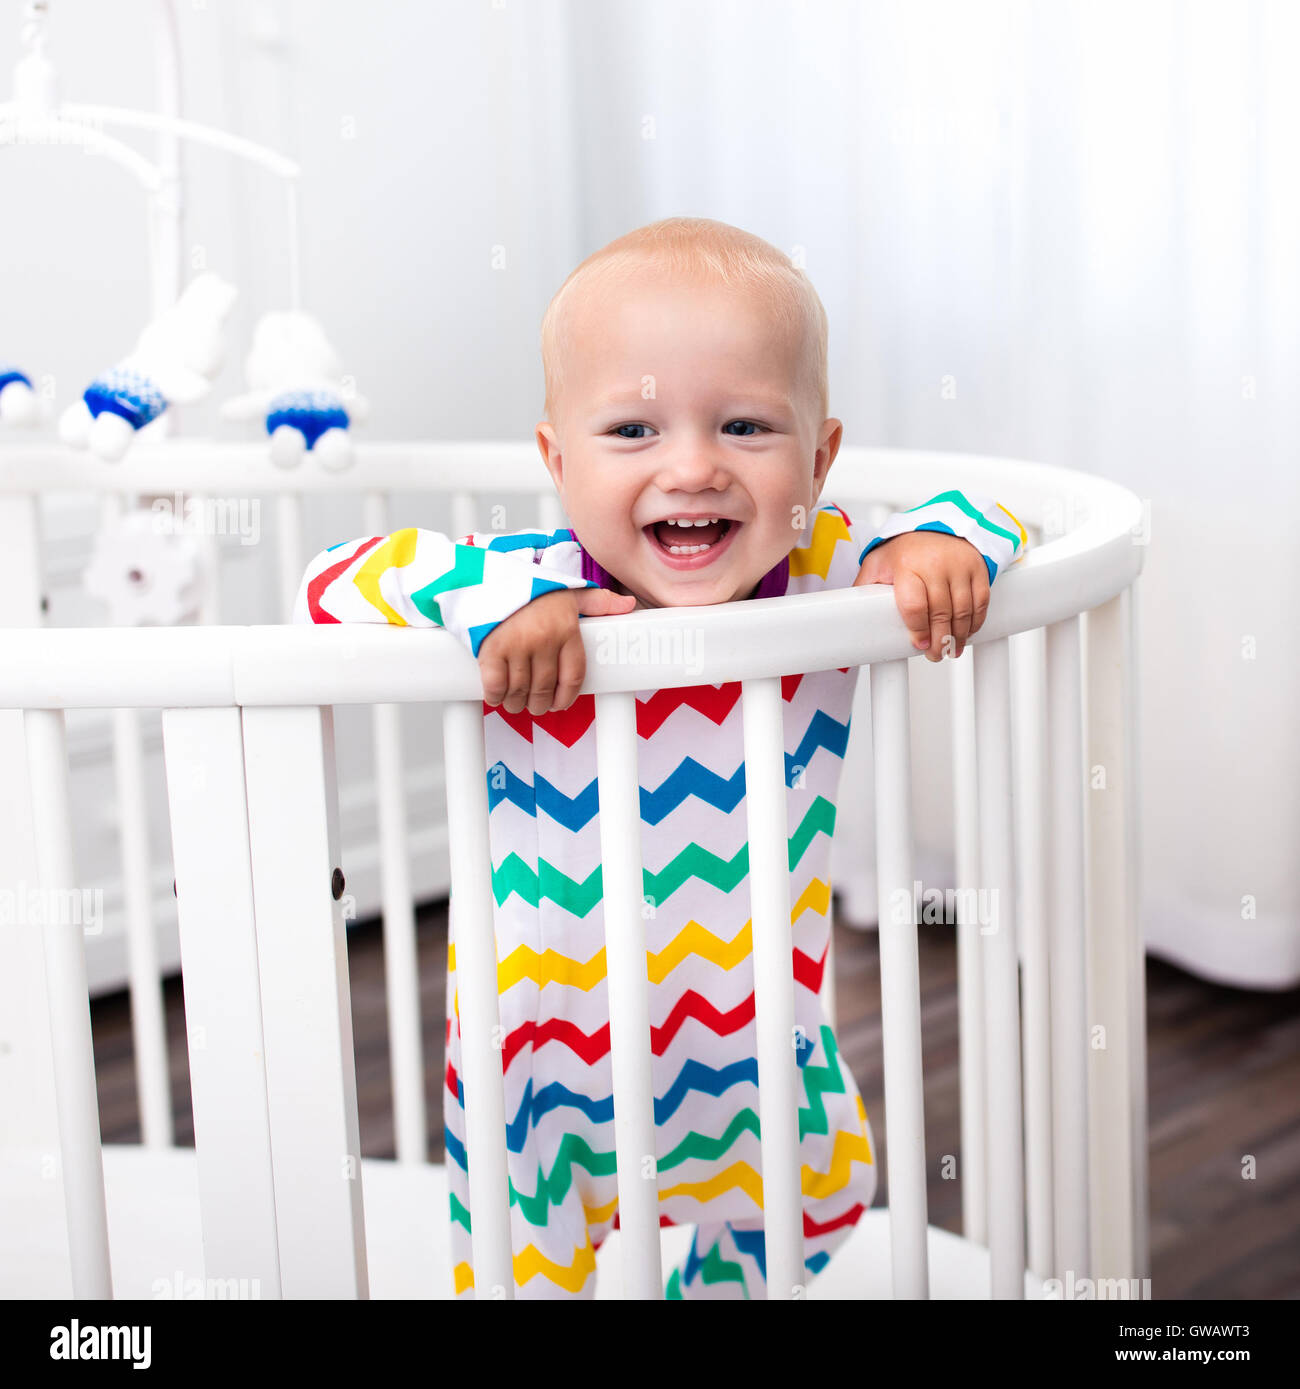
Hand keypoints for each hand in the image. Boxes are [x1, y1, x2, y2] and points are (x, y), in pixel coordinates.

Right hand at [477, 587, 636, 714]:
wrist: (488, 576)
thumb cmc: (530, 589)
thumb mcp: (568, 591)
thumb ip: (598, 601)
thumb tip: (629, 604)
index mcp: (566, 629)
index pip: (574, 676)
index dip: (567, 697)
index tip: (560, 704)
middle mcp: (544, 639)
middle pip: (545, 688)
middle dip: (540, 703)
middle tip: (536, 706)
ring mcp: (517, 645)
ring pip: (521, 690)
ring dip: (518, 703)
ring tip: (516, 704)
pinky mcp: (491, 649)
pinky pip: (495, 685)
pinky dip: (496, 696)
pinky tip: (497, 696)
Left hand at [854, 532, 989, 661]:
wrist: (938, 526)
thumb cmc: (905, 550)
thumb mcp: (878, 563)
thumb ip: (865, 586)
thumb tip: (848, 613)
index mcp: (908, 565)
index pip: (914, 605)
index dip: (918, 629)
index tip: (919, 644)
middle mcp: (936, 564)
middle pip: (941, 612)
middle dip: (939, 640)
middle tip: (935, 654)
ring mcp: (960, 566)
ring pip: (963, 610)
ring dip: (959, 636)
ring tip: (951, 650)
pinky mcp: (978, 568)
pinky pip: (980, 601)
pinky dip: (975, 621)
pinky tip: (967, 633)